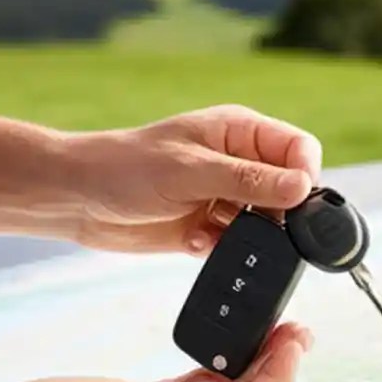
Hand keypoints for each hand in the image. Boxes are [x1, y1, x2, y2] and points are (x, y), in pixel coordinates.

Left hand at [66, 105, 321, 255]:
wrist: (76, 199)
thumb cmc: (126, 168)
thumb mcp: (191, 172)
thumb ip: (250, 180)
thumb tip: (303, 187)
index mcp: (240, 132)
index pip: (299, 149)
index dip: (305, 177)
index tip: (294, 203)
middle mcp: (238, 162)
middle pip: (288, 191)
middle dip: (276, 215)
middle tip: (247, 223)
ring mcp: (224, 196)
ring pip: (265, 223)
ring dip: (245, 236)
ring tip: (211, 230)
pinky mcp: (208, 226)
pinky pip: (236, 245)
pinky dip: (220, 248)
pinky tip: (192, 239)